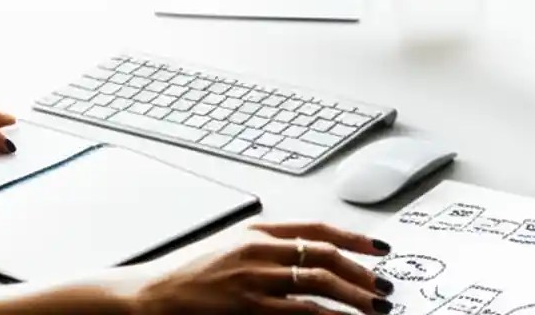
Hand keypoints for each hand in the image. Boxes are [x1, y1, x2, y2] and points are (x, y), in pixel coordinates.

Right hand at [122, 222, 395, 314]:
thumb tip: (311, 254)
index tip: (380, 249)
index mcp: (257, 229)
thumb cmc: (188, 273)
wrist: (149, 294)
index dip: (354, 238)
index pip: (318, 228)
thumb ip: (268, 245)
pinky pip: (300, 312)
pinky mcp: (248, 307)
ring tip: (377, 308)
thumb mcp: (230, 244)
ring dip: (354, 297)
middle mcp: (260, 248)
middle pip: (325, 255)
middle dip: (362, 272)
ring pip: (319, 283)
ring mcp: (255, 278)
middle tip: (385, 287)